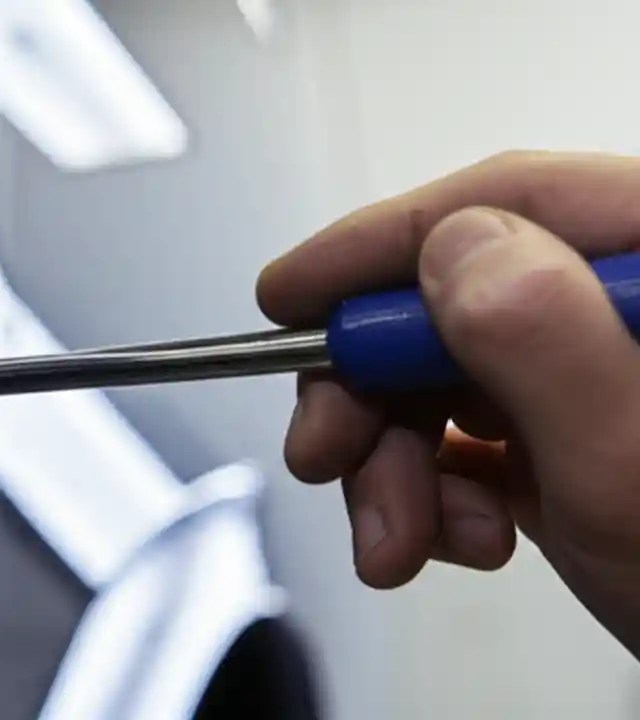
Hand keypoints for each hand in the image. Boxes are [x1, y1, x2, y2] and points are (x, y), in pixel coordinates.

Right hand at [257, 151, 639, 657]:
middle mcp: (630, 313)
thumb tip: (453, 248)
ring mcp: (603, 377)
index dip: (382, 242)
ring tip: (396, 540)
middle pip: (457, 302)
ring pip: (447, 377)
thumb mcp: (629, 469)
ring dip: (393, 463)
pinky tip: (454, 539)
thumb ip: (549, 342)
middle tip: (325, 453)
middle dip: (373, 390)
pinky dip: (433, 492)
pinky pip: (469, 437)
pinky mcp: (577, 435)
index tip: (290, 296)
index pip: (513, 204)